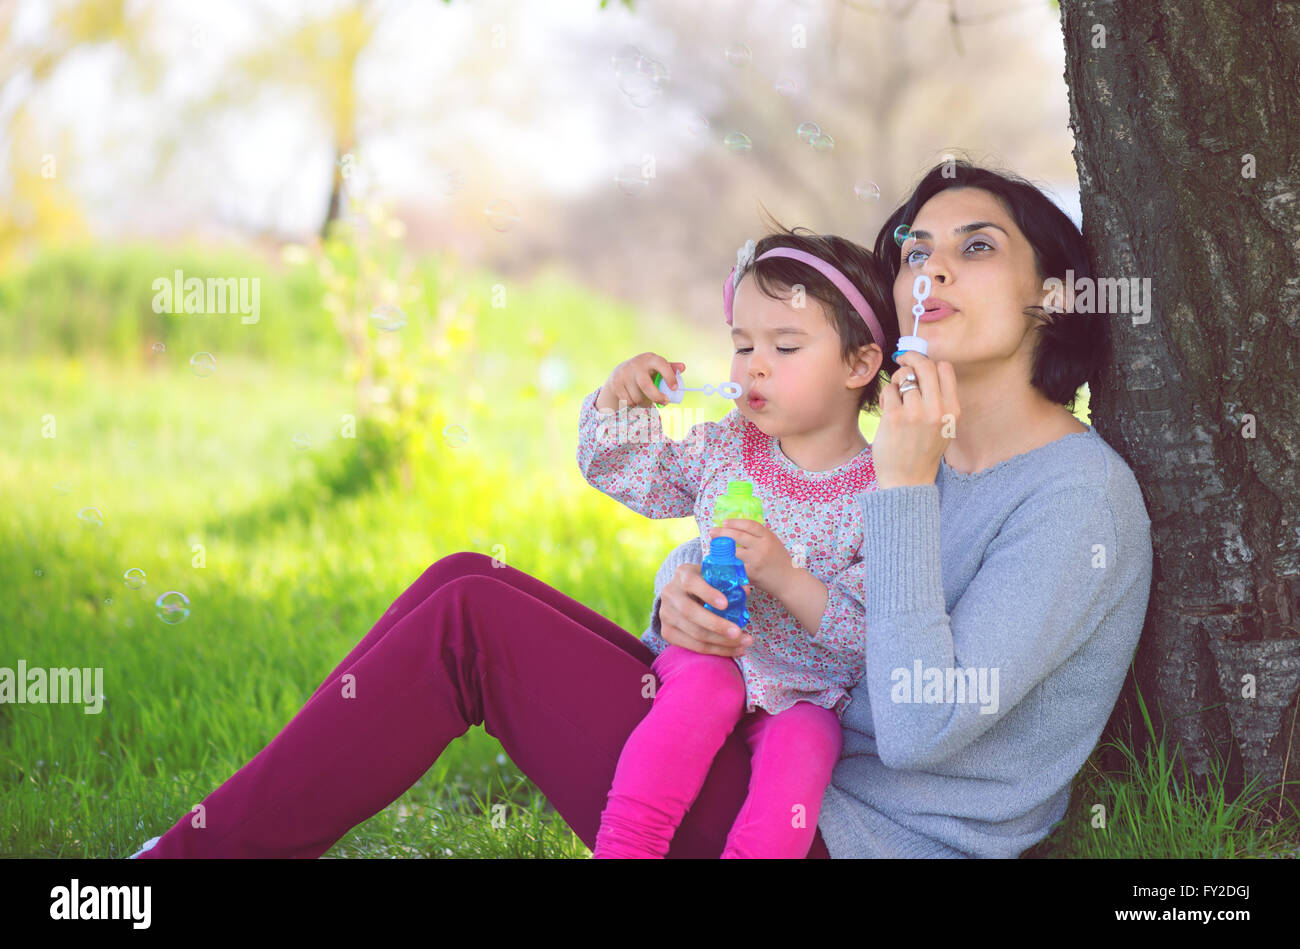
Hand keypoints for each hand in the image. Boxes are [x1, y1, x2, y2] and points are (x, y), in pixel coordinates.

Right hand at [596, 353, 685, 411]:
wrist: (620, 371)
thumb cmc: (646, 371)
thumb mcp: (657, 367)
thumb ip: (670, 368)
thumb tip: (683, 367)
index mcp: (650, 359)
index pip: (661, 365)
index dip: (669, 376)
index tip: (675, 388)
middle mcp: (636, 365)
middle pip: (646, 385)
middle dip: (656, 397)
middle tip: (664, 402)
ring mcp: (624, 374)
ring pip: (637, 397)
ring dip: (644, 403)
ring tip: (646, 399)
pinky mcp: (616, 383)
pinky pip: (628, 401)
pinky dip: (634, 404)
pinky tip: (634, 399)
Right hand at [658, 563, 752, 656]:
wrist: (681, 594)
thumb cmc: (705, 584)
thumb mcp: (714, 576)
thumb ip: (730, 580)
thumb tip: (745, 590)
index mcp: (682, 574)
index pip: (692, 582)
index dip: (708, 594)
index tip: (726, 604)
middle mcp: (670, 593)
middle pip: (690, 612)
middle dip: (716, 625)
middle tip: (738, 632)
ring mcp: (666, 614)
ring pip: (694, 633)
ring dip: (721, 642)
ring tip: (743, 643)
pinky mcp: (667, 632)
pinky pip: (693, 646)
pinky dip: (716, 650)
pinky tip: (734, 650)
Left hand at [707, 519, 792, 596]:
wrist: (789, 581)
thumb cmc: (780, 560)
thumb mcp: (774, 542)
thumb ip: (759, 536)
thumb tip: (737, 529)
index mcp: (768, 537)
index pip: (749, 525)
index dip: (734, 522)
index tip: (724, 522)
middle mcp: (761, 547)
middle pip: (738, 536)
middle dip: (722, 532)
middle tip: (712, 531)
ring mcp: (755, 561)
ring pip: (733, 551)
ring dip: (721, 549)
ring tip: (713, 546)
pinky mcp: (751, 573)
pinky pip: (735, 566)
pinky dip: (726, 563)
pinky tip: (719, 560)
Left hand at [872, 351, 959, 489]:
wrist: (907, 481)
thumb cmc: (922, 452)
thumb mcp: (943, 427)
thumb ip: (940, 400)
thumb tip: (924, 368)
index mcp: (952, 411)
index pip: (945, 369)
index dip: (930, 362)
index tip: (918, 363)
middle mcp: (937, 410)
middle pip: (925, 365)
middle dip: (911, 358)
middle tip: (901, 359)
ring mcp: (915, 413)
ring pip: (903, 377)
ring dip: (896, 382)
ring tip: (894, 399)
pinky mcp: (894, 417)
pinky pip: (888, 389)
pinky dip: (886, 395)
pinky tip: (887, 409)